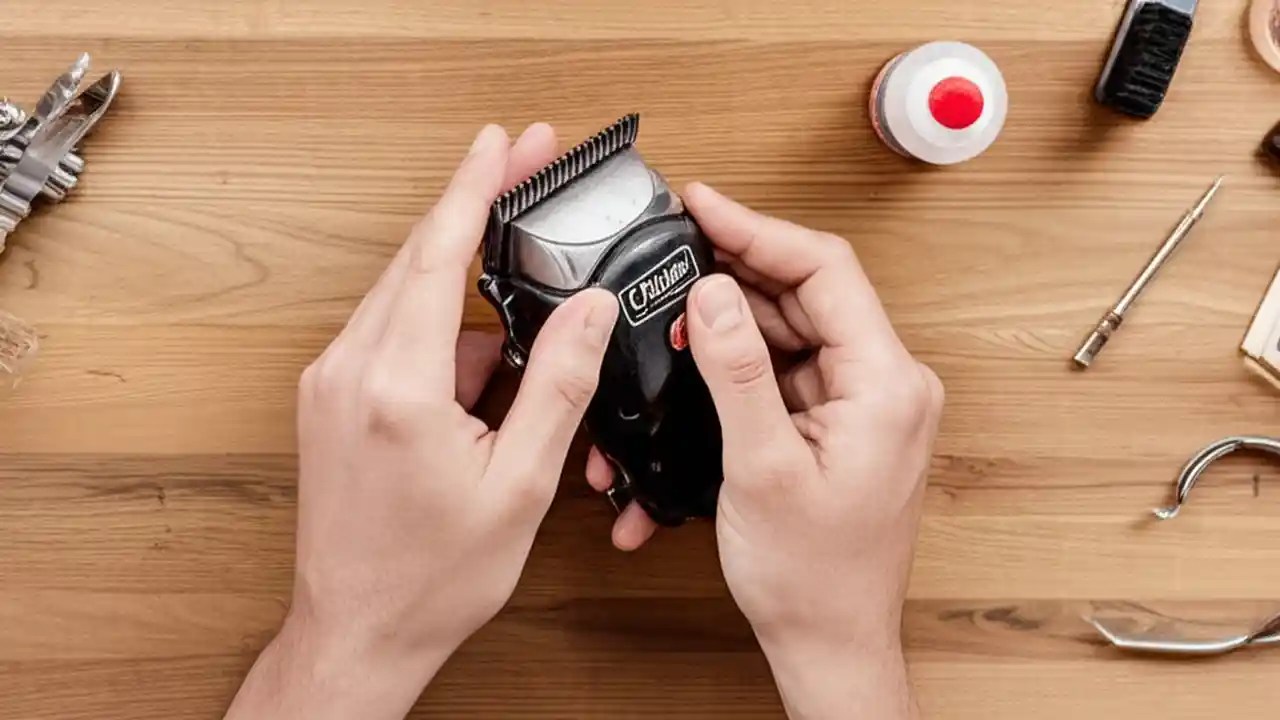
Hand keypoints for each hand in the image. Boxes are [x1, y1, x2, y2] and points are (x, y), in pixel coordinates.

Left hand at [226, 123, 619, 719]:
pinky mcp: (329, 397)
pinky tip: (479, 387)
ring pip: (407, 301)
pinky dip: (442, 339)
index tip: (500, 144)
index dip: (474, 188)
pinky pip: (392, 337)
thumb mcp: (521, 484)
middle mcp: (349, 371)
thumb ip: (559, 385)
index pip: (439, 255)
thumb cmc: (433, 576)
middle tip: (526, 179)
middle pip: (419, 261)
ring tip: (515, 363)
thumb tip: (588, 311)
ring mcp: (331, 382)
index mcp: (398, 387)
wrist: (358, 631)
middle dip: (476, 215)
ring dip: (465, 297)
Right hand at [586, 184, 941, 718]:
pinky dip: (743, 362)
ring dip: (733, 321)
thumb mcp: (761, 466)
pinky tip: (700, 363)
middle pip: (808, 293)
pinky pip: (790, 368)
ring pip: (794, 329)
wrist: (829, 640)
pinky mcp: (842, 422)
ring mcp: (866, 403)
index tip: (704, 205)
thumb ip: (737, 371)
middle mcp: (888, 384)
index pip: (825, 271)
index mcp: (887, 385)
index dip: (758, 228)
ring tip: (672, 320)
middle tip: (673, 255)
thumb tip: (713, 292)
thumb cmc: (812, 576)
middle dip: (736, 272)